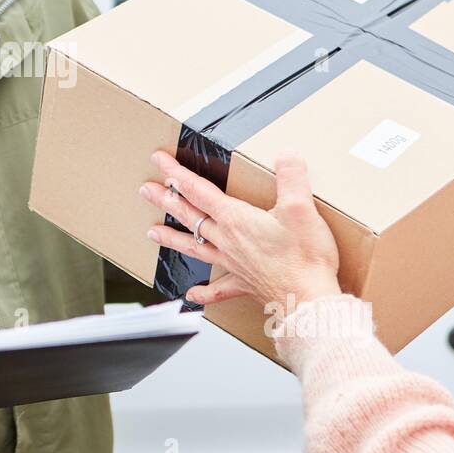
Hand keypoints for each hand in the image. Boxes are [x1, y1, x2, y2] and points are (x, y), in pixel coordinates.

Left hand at [140, 150, 340, 308]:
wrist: (308, 299)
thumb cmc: (304, 257)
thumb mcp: (301, 208)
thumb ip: (291, 178)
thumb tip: (286, 153)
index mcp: (235, 219)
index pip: (197, 190)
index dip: (176, 173)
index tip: (159, 160)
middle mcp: (226, 240)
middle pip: (189, 216)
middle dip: (166, 200)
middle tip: (146, 191)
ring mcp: (232, 263)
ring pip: (194, 247)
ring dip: (172, 238)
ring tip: (152, 232)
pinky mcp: (244, 284)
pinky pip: (218, 289)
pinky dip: (203, 292)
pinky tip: (190, 294)